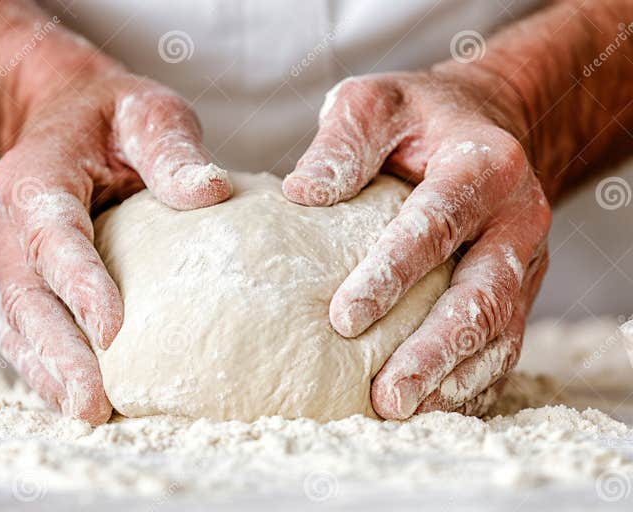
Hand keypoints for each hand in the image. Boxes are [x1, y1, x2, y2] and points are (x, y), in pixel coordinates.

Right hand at [0, 63, 231, 424]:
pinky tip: (80, 397)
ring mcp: (12, 258)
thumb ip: (172, 150)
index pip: (52, 236)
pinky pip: (29, 330)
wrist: (65, 117)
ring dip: (50, 373)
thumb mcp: (149, 113)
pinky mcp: (26, 280)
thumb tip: (210, 194)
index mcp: (34, 178)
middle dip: (60, 354)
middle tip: (95, 404)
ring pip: (21, 324)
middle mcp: (10, 225)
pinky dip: (49, 367)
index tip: (113, 331)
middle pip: (28, 297)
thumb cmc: (112, 117)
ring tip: (89, 414)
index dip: (78, 284)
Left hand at [283, 68, 549, 418]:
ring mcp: (523, 260)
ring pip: (497, 331)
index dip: (392, 274)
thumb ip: (343, 142)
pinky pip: (502, 343)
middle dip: (434, 352)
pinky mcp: (517, 289)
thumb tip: (301, 194)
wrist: (484, 128)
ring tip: (402, 414)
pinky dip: (470, 381)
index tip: (344, 318)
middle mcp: (516, 218)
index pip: (436, 225)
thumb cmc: (416, 119)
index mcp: (482, 167)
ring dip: (453, 379)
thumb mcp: (373, 104)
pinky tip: (431, 407)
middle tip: (388, 397)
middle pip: (481, 296)